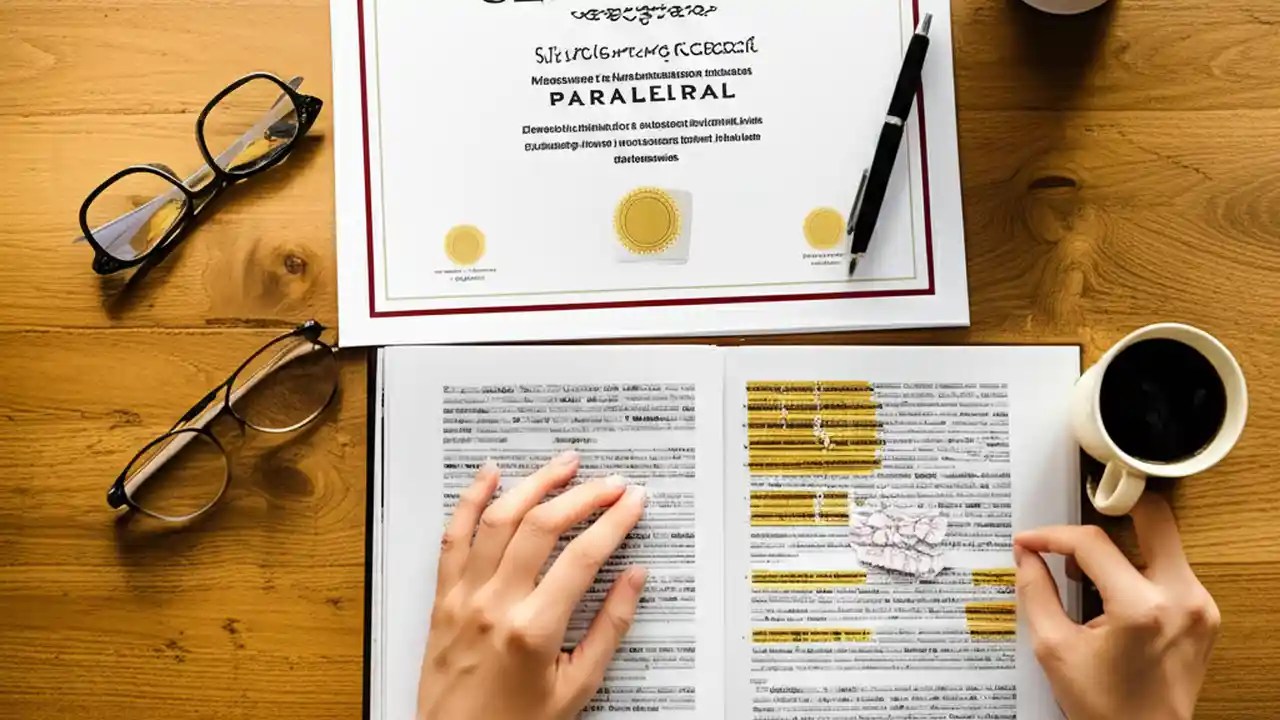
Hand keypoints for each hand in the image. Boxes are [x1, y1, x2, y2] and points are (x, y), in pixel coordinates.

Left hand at [418, 451, 648, 719]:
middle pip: (542, 527)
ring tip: (564, 464)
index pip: (583, 557)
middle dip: (583, 496)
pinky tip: (490, 475)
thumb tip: (635, 577)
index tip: (634, 501)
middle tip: (611, 482)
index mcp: (534, 630)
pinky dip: (471, 501)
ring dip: (534, 484)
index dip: (614, 521)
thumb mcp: (576, 687)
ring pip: (499, 520)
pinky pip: (453, 537)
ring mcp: (464, 597)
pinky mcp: (442, 598)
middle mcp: (496, 605)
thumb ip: (609, 628)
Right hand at [1015, 493, 1219, 719]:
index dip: (1052, 536)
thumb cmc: (1103, 707)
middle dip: (1111, 509)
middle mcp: (1181, 599)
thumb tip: (1026, 555)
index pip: (1092, 543)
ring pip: (1162, 542)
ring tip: (1085, 573)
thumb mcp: (1055, 648)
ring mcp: (1200, 605)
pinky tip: (1111, 592)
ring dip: (1121, 546)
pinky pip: (1171, 569)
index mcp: (1141, 608)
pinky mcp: (1204, 613)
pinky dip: (1138, 568)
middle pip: (1154, 518)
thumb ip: (1036, 592)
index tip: (1029, 542)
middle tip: (1079, 519)